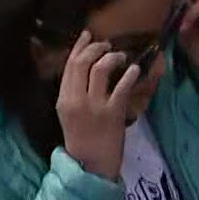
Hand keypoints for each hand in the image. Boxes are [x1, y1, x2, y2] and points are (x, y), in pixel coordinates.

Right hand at [56, 30, 139, 179]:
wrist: (91, 164)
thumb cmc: (82, 138)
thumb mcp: (69, 113)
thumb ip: (74, 91)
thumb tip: (85, 67)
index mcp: (63, 99)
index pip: (69, 65)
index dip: (79, 46)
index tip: (88, 34)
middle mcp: (76, 100)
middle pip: (82, 62)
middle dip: (96, 48)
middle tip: (107, 45)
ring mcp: (95, 106)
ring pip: (100, 69)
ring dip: (112, 57)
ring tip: (121, 57)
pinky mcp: (113, 113)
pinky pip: (122, 87)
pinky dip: (130, 75)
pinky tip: (135, 70)